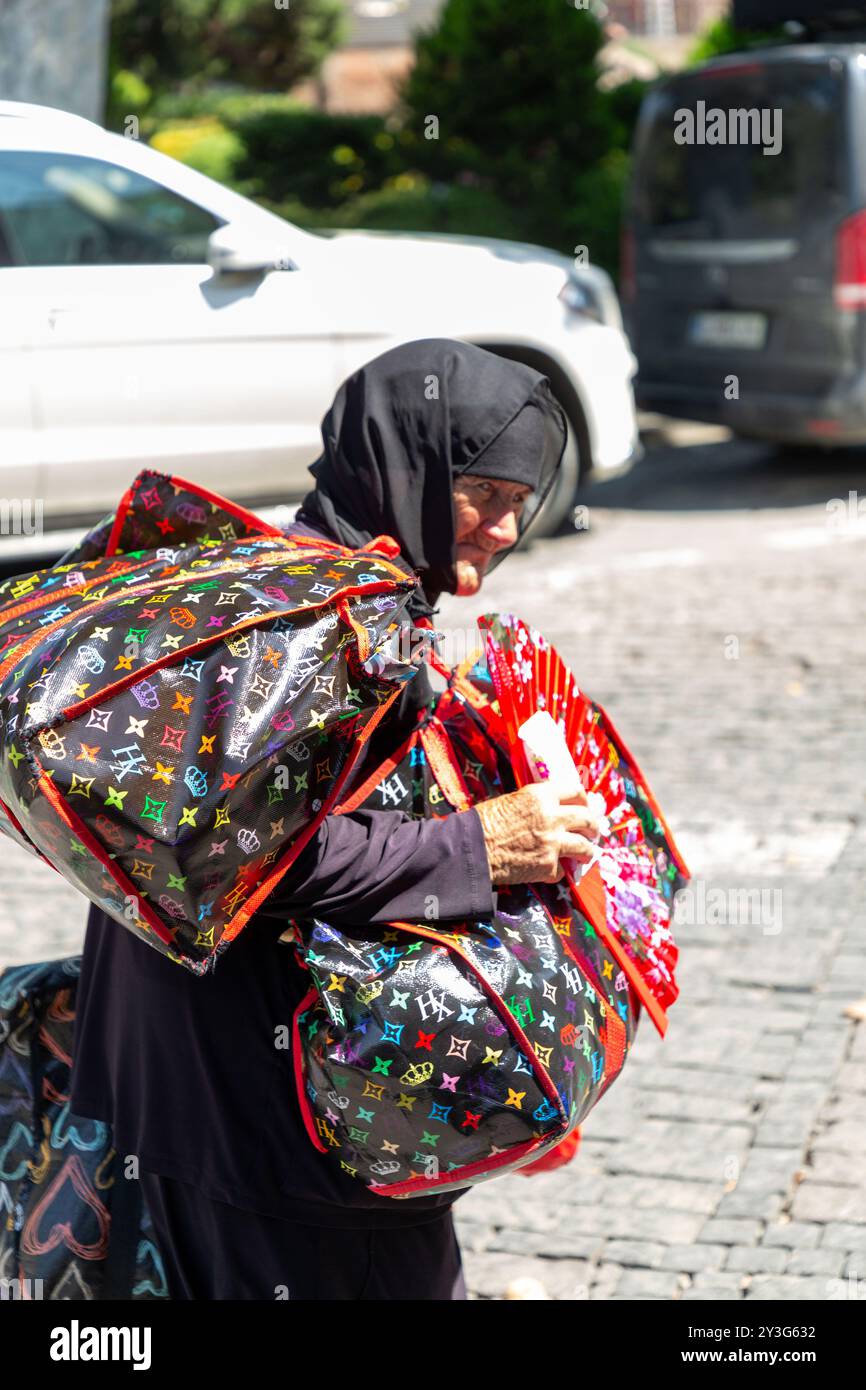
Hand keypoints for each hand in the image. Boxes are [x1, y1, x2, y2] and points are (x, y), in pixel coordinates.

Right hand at [473, 781, 601, 885]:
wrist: (472, 850)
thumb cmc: (484, 822)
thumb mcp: (512, 801)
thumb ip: (537, 804)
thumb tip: (551, 810)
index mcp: (542, 796)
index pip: (576, 791)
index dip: (583, 799)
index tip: (585, 805)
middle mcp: (553, 818)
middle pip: (587, 819)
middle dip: (593, 826)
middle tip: (593, 831)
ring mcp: (553, 843)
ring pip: (584, 847)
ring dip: (588, 851)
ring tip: (587, 854)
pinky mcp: (548, 867)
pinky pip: (563, 870)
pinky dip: (558, 870)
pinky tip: (552, 870)